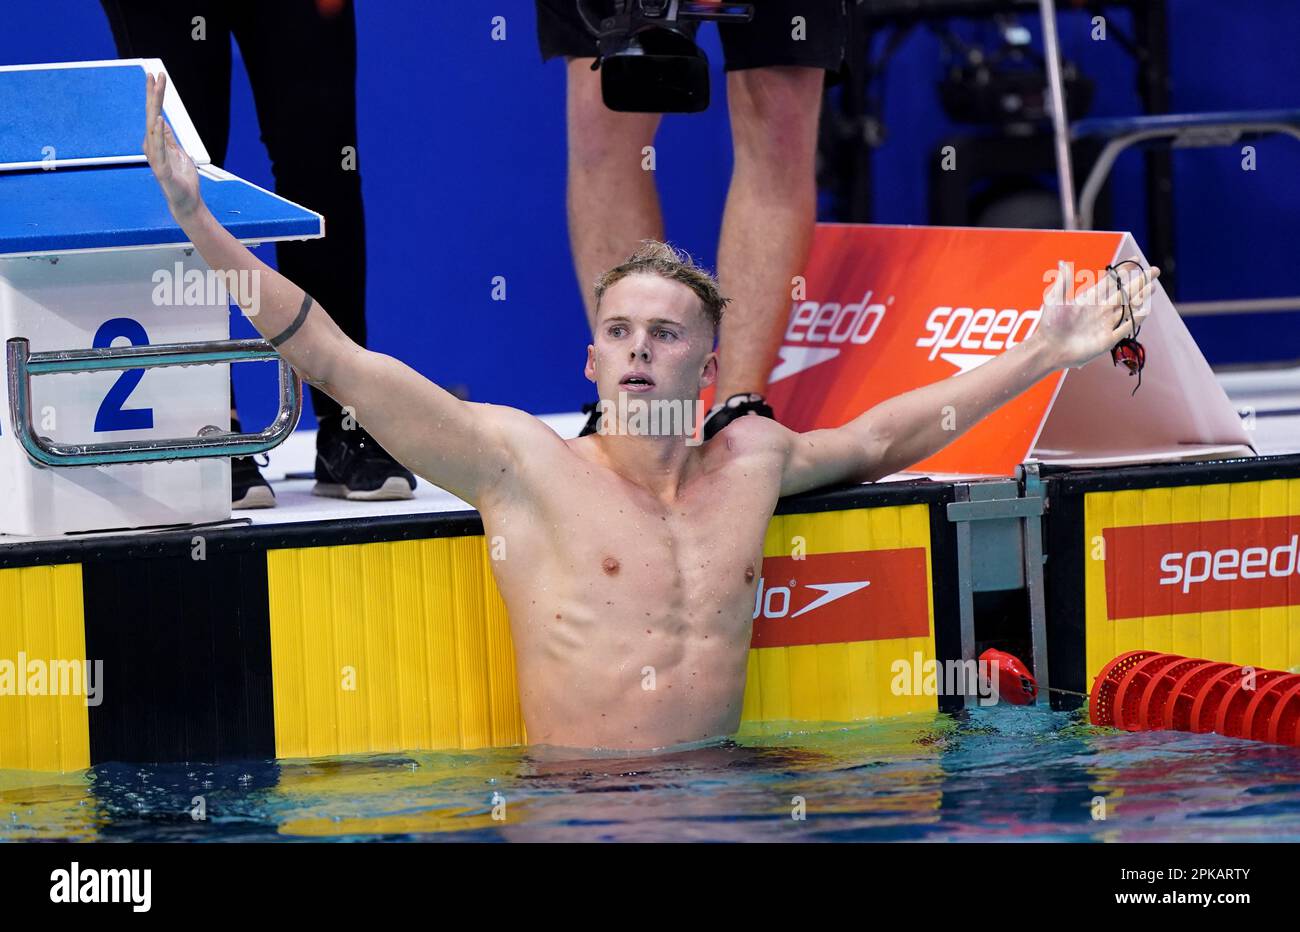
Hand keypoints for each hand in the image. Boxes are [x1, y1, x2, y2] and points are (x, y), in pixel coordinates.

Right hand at [142, 72, 202, 220]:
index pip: (155, 113)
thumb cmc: (181, 179)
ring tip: (156, 88)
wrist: (186, 201)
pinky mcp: (162, 168)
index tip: (156, 76)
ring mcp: (156, 157)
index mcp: (157, 142)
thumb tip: (162, 122)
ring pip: (153, 127)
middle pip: (152, 115)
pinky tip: (159, 119)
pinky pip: (159, 148)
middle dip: (153, 94)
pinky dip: (158, 133)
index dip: (155, 95)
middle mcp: (152, 146)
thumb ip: (168, 138)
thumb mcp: (177, 153)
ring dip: (154, 106)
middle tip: (154, 74)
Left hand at [1034, 259, 1160, 369]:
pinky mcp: (1108, 339)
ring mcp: (1105, 324)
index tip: (1136, 259)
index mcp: (1089, 299)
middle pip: (1125, 292)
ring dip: (1141, 296)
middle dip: (1140, 281)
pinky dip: (1136, 318)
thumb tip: (1062, 261)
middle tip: (1154, 270)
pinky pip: (1126, 327)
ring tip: (1153, 286)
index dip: (1124, 270)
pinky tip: (1146, 308)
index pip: (1111, 281)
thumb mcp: (1055, 299)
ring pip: (1128, 307)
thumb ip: (1063, 281)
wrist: (1050, 349)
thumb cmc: (1050, 324)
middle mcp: (1100, 310)